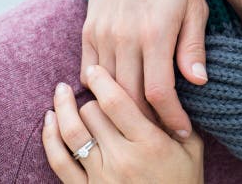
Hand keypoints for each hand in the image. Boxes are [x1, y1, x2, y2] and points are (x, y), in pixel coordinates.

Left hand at [43, 66, 203, 183]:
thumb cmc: (185, 182)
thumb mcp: (192, 149)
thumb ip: (177, 119)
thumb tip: (164, 86)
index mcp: (150, 144)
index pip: (117, 102)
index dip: (102, 81)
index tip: (97, 68)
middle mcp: (122, 158)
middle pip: (92, 113)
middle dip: (91, 95)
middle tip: (92, 82)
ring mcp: (100, 177)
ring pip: (72, 133)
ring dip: (62, 108)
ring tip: (61, 91)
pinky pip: (59, 161)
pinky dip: (50, 138)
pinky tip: (49, 120)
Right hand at [80, 0, 208, 137]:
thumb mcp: (196, 7)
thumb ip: (193, 46)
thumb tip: (198, 82)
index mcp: (155, 33)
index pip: (159, 93)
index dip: (170, 118)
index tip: (182, 130)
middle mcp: (125, 37)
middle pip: (129, 97)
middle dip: (147, 120)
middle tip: (162, 130)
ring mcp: (103, 33)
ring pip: (106, 87)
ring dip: (123, 106)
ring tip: (142, 117)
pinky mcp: (89, 28)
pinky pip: (88, 69)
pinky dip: (101, 86)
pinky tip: (117, 91)